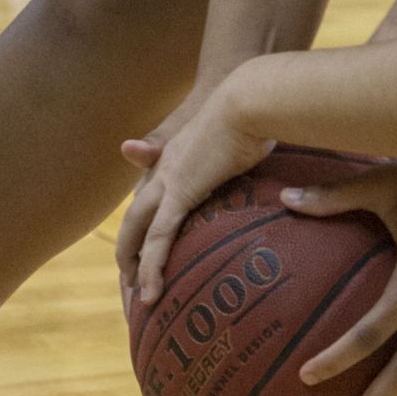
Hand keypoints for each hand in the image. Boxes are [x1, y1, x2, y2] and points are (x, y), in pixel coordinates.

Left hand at [118, 82, 273, 313]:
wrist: (250, 96)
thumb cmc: (255, 111)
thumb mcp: (238, 139)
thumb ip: (237, 156)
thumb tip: (267, 181)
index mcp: (175, 157)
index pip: (148, 200)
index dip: (143, 230)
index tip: (145, 258)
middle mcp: (163, 167)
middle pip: (134, 218)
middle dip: (129, 254)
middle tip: (131, 288)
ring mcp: (167, 178)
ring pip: (136, 230)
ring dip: (132, 265)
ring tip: (136, 298)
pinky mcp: (180, 189)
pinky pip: (158, 237)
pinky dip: (151, 266)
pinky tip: (151, 292)